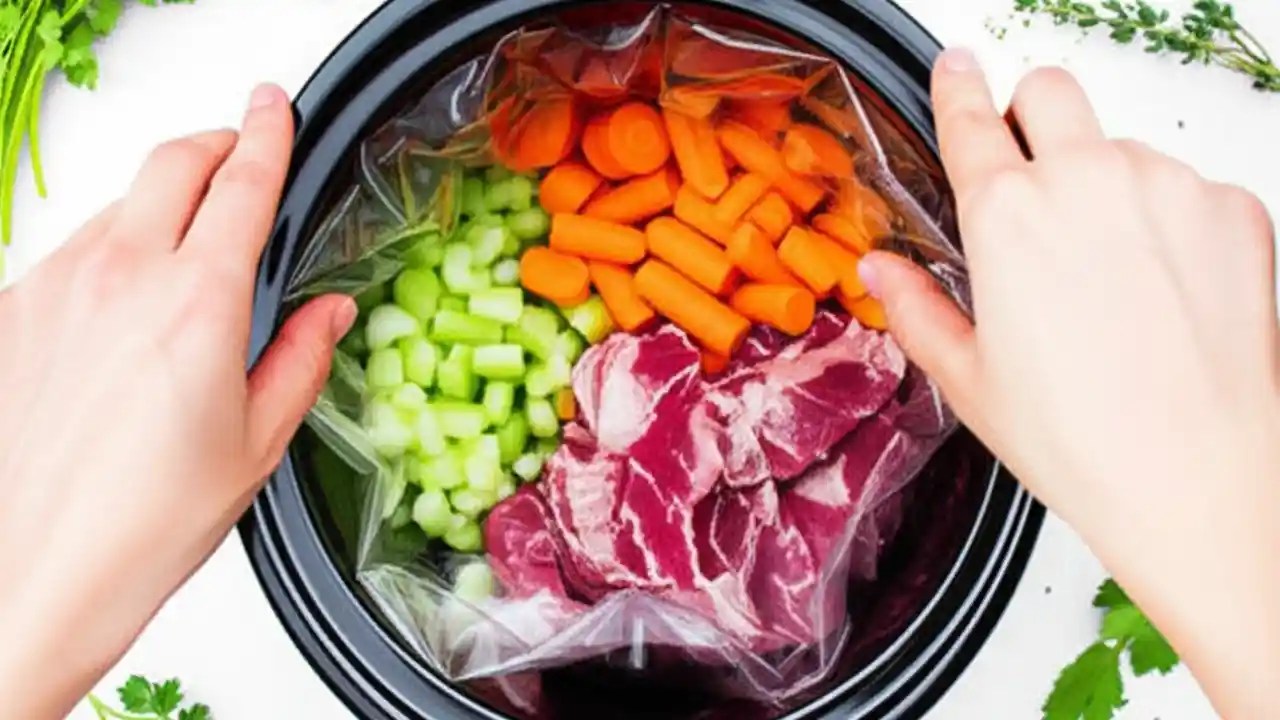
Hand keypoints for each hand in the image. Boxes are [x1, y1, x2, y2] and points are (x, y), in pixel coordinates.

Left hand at [0, 85, 352, 718]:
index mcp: (196, 302)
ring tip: (185, 255)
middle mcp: (118, 276)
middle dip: (215, 144)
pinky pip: (72, 253)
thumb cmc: (145, 522)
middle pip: (172, 163)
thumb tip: (327, 310)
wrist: (36, 574)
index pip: (242, 182)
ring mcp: (54, 288)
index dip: (266, 131)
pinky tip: (125, 310)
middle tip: (239, 155)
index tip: (273, 106)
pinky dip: (111, 254)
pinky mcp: (12, 312)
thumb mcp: (257, 442)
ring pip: (120, 205)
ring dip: (161, 205)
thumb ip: (300, 357)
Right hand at [860, 51, 1279, 717]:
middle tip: (1033, 172)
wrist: (1200, 479)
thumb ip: (914, 308)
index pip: (971, 117)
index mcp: (1006, 216)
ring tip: (1108, 273)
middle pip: (1051, 90)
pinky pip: (1186, 184)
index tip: (955, 68)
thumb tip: (878, 272)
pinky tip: (1160, 289)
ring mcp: (1168, 186)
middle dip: (1033, 113)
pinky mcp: (1232, 206)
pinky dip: (1168, 218)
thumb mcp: (970, 379)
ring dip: (1104, 180)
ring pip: (1121, 144)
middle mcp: (1087, 180)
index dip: (956, 86)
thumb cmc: (1085, 439)